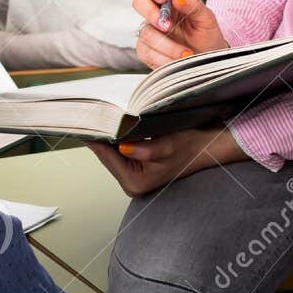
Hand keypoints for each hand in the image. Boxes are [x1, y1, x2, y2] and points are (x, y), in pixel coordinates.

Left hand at [88, 124, 248, 196]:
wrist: (209, 146)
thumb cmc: (191, 145)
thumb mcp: (169, 145)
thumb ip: (146, 149)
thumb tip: (124, 148)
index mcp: (134, 183)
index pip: (104, 154)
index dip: (93, 134)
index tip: (82, 115)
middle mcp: (131, 184)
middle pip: (104, 153)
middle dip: (100, 132)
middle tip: (92, 108)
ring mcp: (133, 176)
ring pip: (110, 150)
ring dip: (108, 132)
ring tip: (101, 112)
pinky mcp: (137, 167)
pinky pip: (118, 148)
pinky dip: (116, 134)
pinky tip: (113, 120)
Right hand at [132, 0, 230, 69]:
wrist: (208, 61)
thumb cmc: (207, 37)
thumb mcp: (207, 19)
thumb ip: (194, 5)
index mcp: (168, 1)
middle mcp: (156, 14)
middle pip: (138, 2)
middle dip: (151, 14)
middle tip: (167, 26)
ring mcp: (150, 32)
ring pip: (146, 33)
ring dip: (167, 45)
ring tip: (186, 54)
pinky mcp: (147, 51)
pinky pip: (147, 52)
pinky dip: (163, 59)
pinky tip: (176, 62)